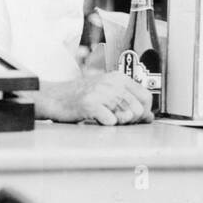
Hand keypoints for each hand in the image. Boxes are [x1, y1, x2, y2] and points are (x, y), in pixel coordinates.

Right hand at [36, 73, 152, 125]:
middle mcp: (112, 82)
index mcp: (118, 78)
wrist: (53, 97)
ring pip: (126, 116)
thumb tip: (149, 116)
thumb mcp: (107, 93)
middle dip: (131, 120)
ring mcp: (101, 92)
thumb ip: (129, 101)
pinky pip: (110, 121)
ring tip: (104, 118)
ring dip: (117, 123)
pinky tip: (96, 119)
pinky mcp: (90, 104)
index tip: (138, 118)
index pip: (146, 96)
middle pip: (138, 109)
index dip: (145, 111)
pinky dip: (105, 124)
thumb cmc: (79, 96)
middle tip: (116, 120)